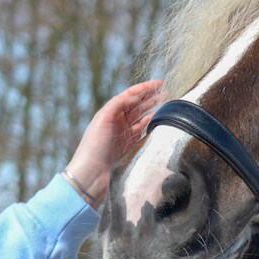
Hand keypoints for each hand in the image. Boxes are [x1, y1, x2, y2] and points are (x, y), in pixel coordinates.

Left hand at [64, 79, 162, 207]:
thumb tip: (136, 96)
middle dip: (151, 97)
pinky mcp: (130, 147)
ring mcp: (124, 135)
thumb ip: (118, 104)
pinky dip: (151, 125)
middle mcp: (117, 122)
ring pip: (142, 118)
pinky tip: (159, 121)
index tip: (159, 83)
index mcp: (110, 113)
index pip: (130, 95)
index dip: (144, 88)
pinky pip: (144, 133)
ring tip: (167, 104)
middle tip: (166, 92)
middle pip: (137, 105)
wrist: (92, 174)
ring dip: (153, 110)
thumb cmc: (94, 146)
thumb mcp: (103, 119)